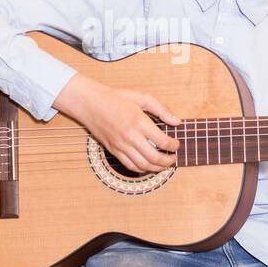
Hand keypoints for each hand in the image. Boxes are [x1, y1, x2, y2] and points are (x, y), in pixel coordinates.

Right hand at [53, 74, 180, 172]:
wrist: (90, 103)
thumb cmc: (116, 98)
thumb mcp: (141, 97)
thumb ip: (161, 109)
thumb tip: (177, 121)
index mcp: (139, 122)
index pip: (163, 141)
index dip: (174, 146)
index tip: (176, 144)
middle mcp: (130, 137)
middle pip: (155, 158)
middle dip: (168, 161)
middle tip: (174, 158)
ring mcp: (121, 145)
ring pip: (143, 165)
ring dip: (157, 168)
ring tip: (164, 165)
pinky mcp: (113, 150)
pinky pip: (129, 166)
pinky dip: (142, 169)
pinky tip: (148, 166)